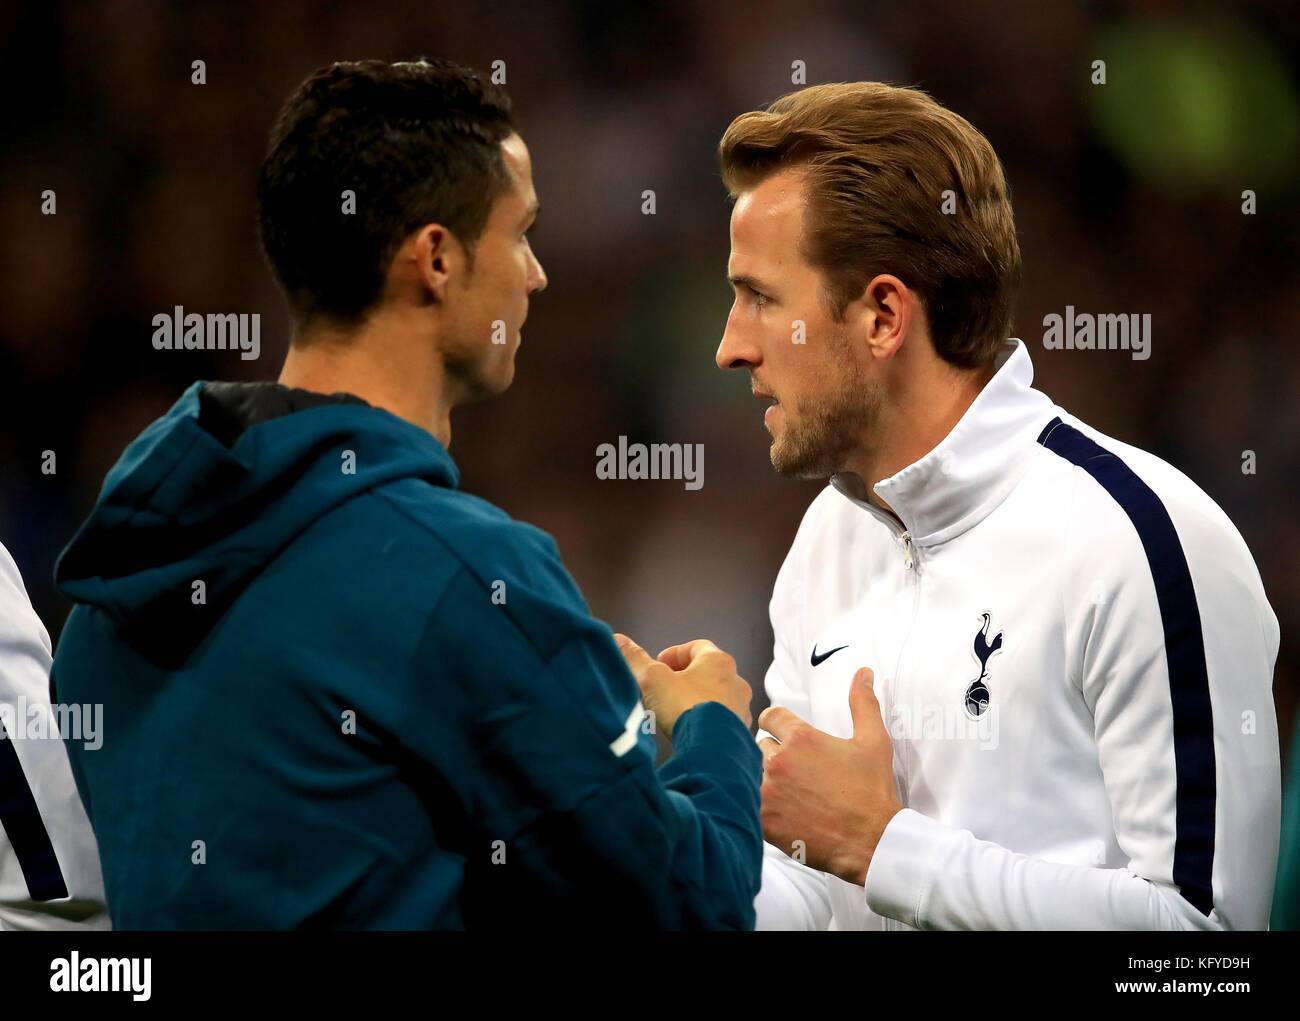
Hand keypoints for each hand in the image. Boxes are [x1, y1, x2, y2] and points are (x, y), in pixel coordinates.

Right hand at [614, 634, 751, 738]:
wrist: (711, 751)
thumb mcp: (652, 679)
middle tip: (664, 686)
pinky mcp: (739, 732)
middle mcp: (736, 683)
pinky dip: (705, 722)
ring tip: (674, 711)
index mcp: (719, 662)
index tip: (659, 663)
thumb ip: (636, 659)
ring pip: (716, 698)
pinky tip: (689, 731)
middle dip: (684, 678)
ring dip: (696, 700)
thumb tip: (619, 641)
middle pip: (708, 673)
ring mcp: (740, 709)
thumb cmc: (686, 709)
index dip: (675, 653)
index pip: (697, 646)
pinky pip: (720, 722)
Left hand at [757, 667, 901, 885]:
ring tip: (788, 793)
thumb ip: (863, 703)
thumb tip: (863, 672)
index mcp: (801, 738)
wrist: (871, 841)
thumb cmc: (873, 791)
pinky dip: (760, 806)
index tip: (785, 735)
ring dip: (764, 779)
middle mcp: (779, 761)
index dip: (778, 724)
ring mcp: (768, 791)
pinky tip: (781, 812)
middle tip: (796, 771)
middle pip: (759, 745)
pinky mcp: (763, 820)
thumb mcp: (873, 741)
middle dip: (774, 754)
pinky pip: (748, 802)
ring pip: (750, 773)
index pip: (770, 716)